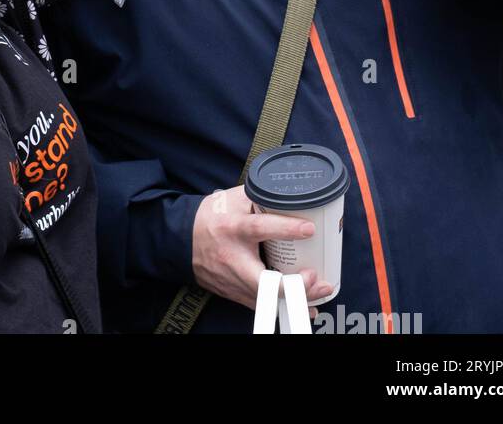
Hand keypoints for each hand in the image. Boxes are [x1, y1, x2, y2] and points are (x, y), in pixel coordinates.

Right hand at [192, 185, 332, 310]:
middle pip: (265, 282)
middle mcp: (233, 259)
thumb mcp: (230, 200)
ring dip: (298, 299)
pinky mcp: (235, 293)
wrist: (180, 241)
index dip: (285, 229)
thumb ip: (256, 197)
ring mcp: (234, 281)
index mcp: (233, 228)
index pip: (259, 228)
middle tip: (316, 276)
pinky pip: (264, 306)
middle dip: (295, 286)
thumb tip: (286, 195)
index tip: (309, 229)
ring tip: (322, 292)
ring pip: (268, 299)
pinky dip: (287, 307)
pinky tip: (307, 308)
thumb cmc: (208, 218)